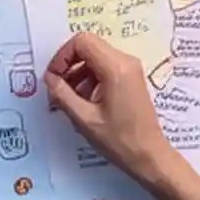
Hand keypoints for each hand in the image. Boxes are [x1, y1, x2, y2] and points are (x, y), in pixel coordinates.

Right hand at [44, 33, 171, 176]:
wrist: (150, 157)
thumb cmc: (119, 140)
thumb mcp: (84, 119)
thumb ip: (62, 94)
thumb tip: (49, 77)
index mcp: (115, 68)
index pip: (82, 42)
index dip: (62, 56)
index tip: (54, 77)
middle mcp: (126, 61)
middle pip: (89, 46)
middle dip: (69, 64)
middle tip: (58, 88)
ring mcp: (131, 69)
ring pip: (96, 56)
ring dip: (78, 72)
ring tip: (70, 98)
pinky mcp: (131, 78)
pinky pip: (105, 67)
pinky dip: (90, 78)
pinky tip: (85, 101)